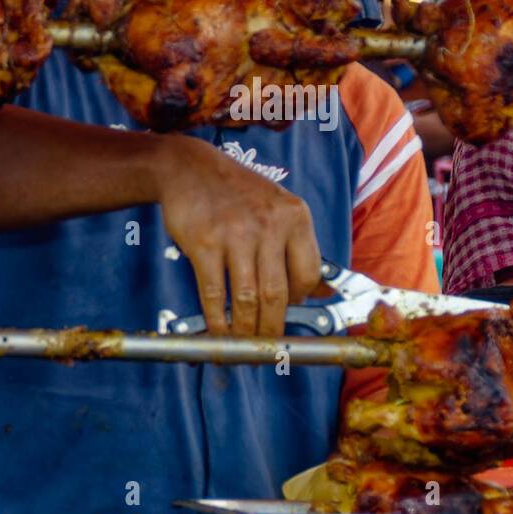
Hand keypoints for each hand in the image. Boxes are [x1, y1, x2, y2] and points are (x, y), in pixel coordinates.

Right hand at [151, 135, 321, 337]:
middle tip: (266, 344)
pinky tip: (219, 330)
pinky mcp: (205, 244)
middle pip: (278, 294)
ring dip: (246, 329)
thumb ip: (297, 246)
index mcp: (295, 217)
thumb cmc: (238, 193)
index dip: (300, 302)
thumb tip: (323, 292)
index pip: (309, 274)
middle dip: (272, 328)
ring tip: (243, 342)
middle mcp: (269, 225)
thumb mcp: (278, 207)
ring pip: (248, 299)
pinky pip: (215, 293)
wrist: (189, 168)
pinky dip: (217, 320)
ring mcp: (236, 235)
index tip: (289, 314)